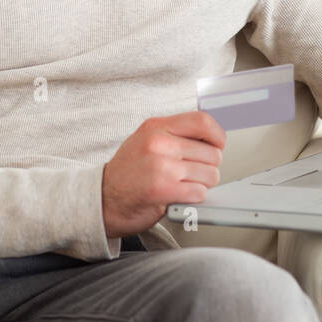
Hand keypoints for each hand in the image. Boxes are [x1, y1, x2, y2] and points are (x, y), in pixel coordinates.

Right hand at [101, 111, 226, 238]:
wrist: (102, 200)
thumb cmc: (127, 174)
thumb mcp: (146, 141)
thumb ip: (174, 135)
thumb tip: (210, 137)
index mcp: (156, 127)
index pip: (202, 121)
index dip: (218, 136)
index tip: (218, 146)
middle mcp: (158, 143)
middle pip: (211, 153)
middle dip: (209, 167)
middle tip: (194, 173)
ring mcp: (160, 166)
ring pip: (209, 174)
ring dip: (202, 184)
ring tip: (184, 184)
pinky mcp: (162, 189)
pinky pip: (199, 192)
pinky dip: (194, 198)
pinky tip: (180, 196)